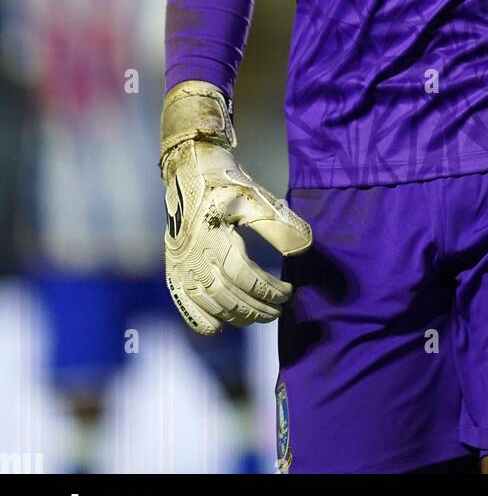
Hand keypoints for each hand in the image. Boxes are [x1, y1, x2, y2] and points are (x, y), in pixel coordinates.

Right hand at [160, 80, 311, 335]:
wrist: (189, 170)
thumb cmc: (226, 182)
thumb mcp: (256, 199)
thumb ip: (280, 226)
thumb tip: (305, 248)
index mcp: (214, 239)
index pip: (246, 279)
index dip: (270, 291)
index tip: (289, 291)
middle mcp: (194, 258)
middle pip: (229, 298)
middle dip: (258, 309)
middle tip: (280, 309)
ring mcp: (181, 266)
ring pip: (211, 305)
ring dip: (238, 316)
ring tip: (260, 315)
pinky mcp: (174, 269)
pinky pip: (185, 305)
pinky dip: (202, 321)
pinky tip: (221, 325)